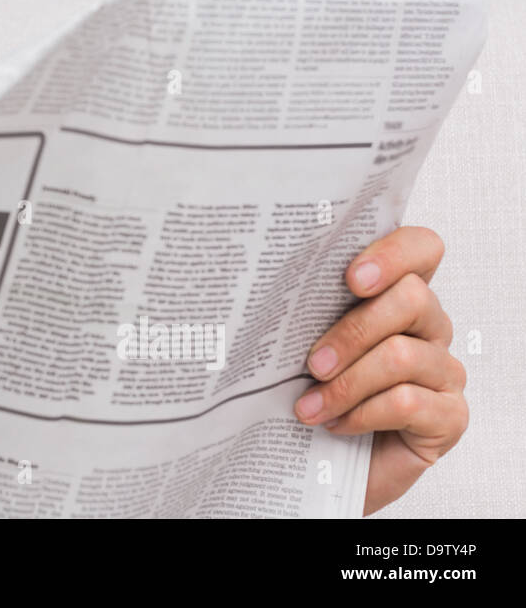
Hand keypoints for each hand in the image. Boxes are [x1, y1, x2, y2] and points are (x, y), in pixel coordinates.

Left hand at [294, 226, 467, 514]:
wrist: (319, 464)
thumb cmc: (310, 392)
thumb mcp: (300, 344)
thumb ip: (303, 310)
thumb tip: (263, 280)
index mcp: (395, 294)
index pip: (421, 248)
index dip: (394, 253)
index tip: (351, 278)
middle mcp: (428, 326)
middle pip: (412, 299)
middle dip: (352, 331)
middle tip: (311, 364)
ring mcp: (443, 370)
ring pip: (402, 356)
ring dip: (346, 384)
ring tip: (308, 407)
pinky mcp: (449, 415)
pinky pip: (408, 402)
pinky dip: (361, 415)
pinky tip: (335, 425)